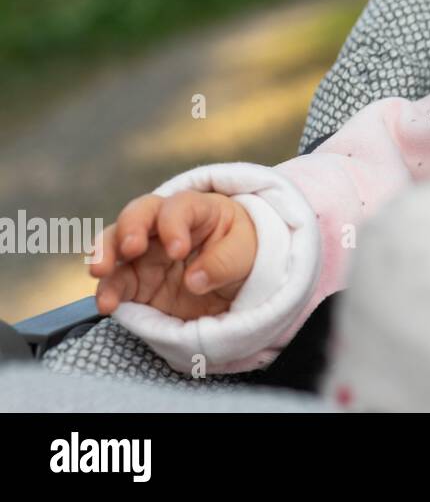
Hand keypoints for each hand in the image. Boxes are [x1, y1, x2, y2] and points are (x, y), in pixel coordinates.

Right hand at [89, 191, 257, 320]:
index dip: (173, 224)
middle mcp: (164, 226)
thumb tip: (194, 280)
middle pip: (138, 214)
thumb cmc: (244, 253)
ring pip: (116, 244)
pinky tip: (108, 304)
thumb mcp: (247, 253)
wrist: (238, 282)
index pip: (178, 207)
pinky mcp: (137, 281)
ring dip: (105, 256)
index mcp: (196, 210)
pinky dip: (108, 291)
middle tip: (130, 248)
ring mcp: (147, 253)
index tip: (178, 251)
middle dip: (128, 228)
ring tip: (100, 273)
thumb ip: (224, 262)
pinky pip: (116, 282)